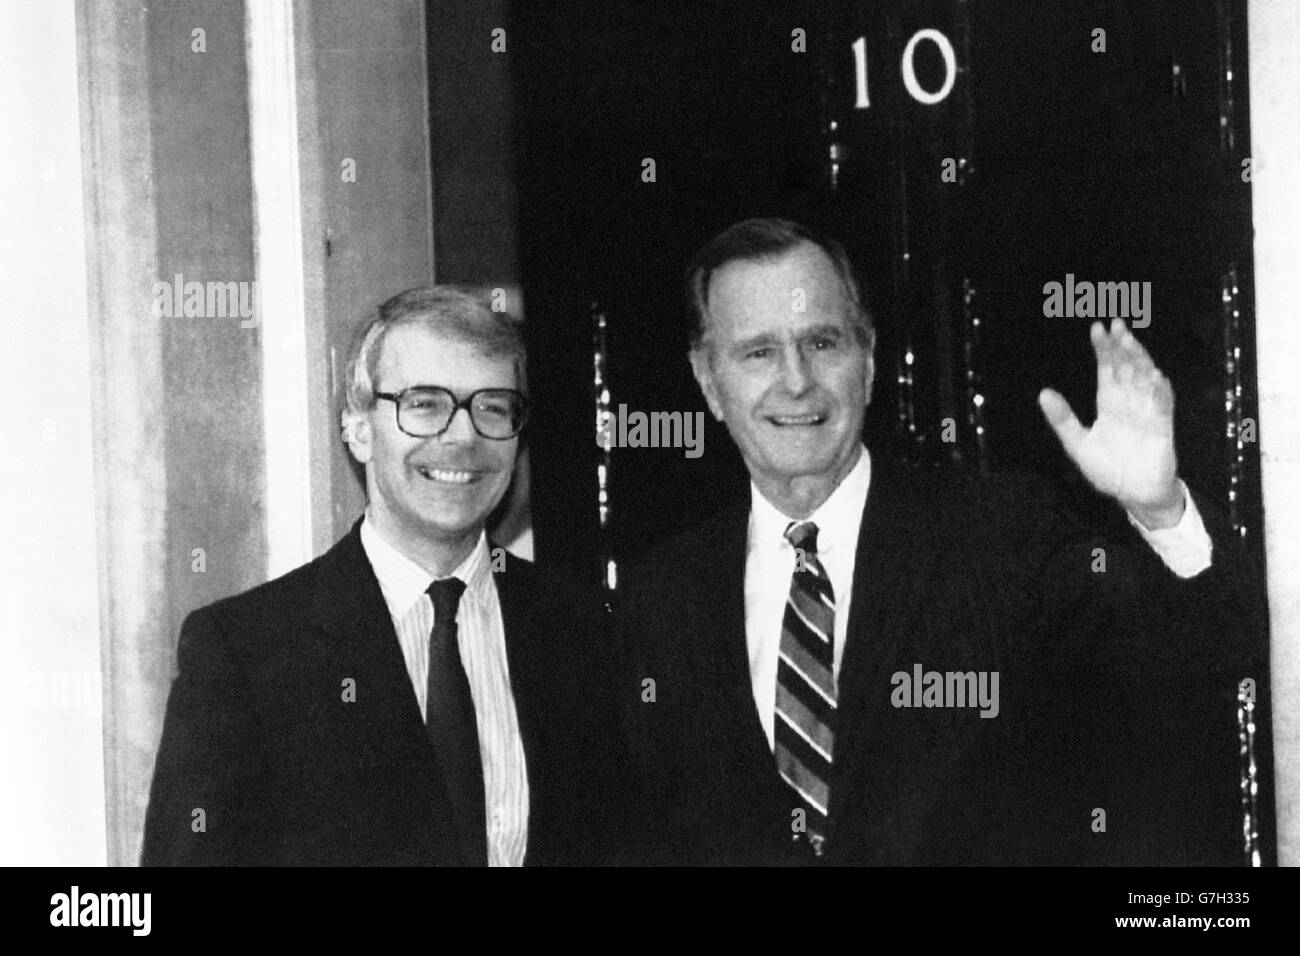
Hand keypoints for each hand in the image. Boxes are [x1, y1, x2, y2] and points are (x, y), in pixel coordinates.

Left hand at [1039, 319, 1183, 528]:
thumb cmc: (1107, 469)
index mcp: (1109, 402)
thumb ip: (1063, 419)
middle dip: (1122, 346)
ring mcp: (1147, 411)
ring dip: (1139, 360)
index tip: (1097, 328)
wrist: (1133, 494)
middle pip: (1126, 367)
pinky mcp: (1162, 426)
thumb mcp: (1077, 444)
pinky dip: (1159, 390)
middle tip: (1116, 325)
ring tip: (1129, 341)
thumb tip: (1042, 393)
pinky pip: (1163, 404)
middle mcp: (1129, 401)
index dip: (1103, 349)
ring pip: (1145, 378)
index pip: (1107, 369)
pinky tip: (1154, 376)